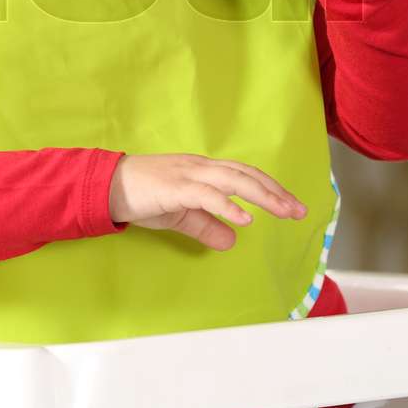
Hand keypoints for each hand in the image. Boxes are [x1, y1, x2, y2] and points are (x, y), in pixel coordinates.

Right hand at [108, 154, 307, 251]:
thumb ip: (206, 226)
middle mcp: (201, 167)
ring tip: (282, 211)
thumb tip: (232, 240)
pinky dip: (228, 205)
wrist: (108, 187)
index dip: (270, 188)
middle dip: (275, 192)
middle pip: (247, 175)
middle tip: (299, 210)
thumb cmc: (142, 197)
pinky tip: (244, 218)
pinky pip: (207, 195)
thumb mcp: (180, 215)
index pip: (246, 175)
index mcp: (204, 171)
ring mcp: (189, 175)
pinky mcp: (175, 188)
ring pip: (233, 180)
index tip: (292, 204)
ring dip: (261, 196)